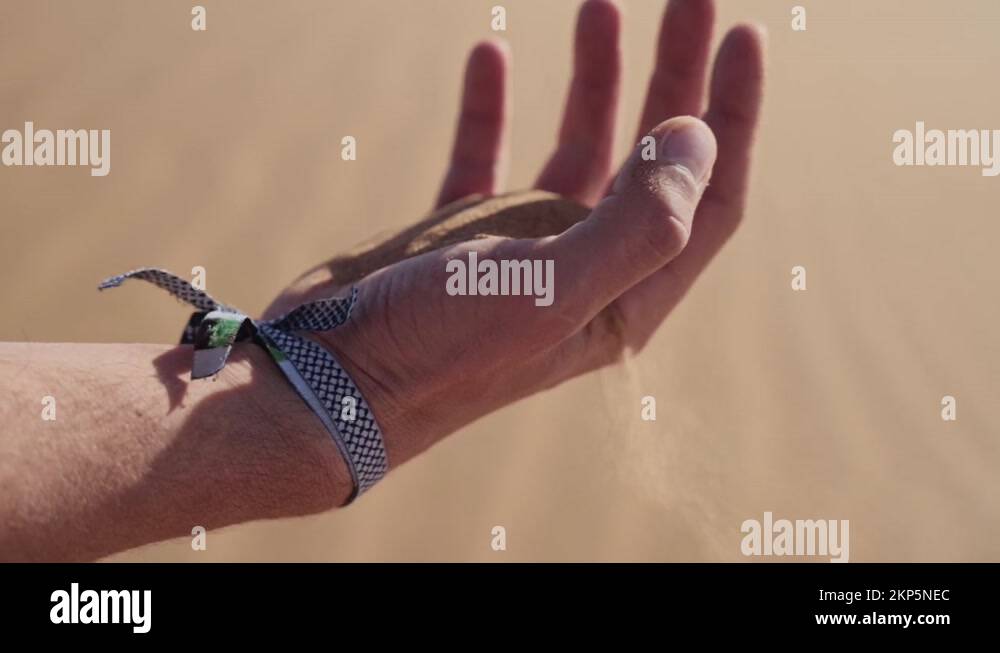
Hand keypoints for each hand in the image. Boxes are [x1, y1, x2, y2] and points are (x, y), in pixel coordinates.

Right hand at [268, 0, 764, 472]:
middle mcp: (583, 273)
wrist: (322, 385)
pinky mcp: (457, 238)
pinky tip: (490, 56)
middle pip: (652, 162)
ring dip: (597, 79)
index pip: (706, 200)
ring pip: (579, 151)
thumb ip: (637, 223)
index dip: (732, 119)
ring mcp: (519, 252)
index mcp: (622, 299)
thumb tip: (699, 136)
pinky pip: (487, 158)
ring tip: (600, 6)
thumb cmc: (436, 352)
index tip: (740, 35)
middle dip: (675, 75)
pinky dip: (492, 107)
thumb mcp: (547, 291)